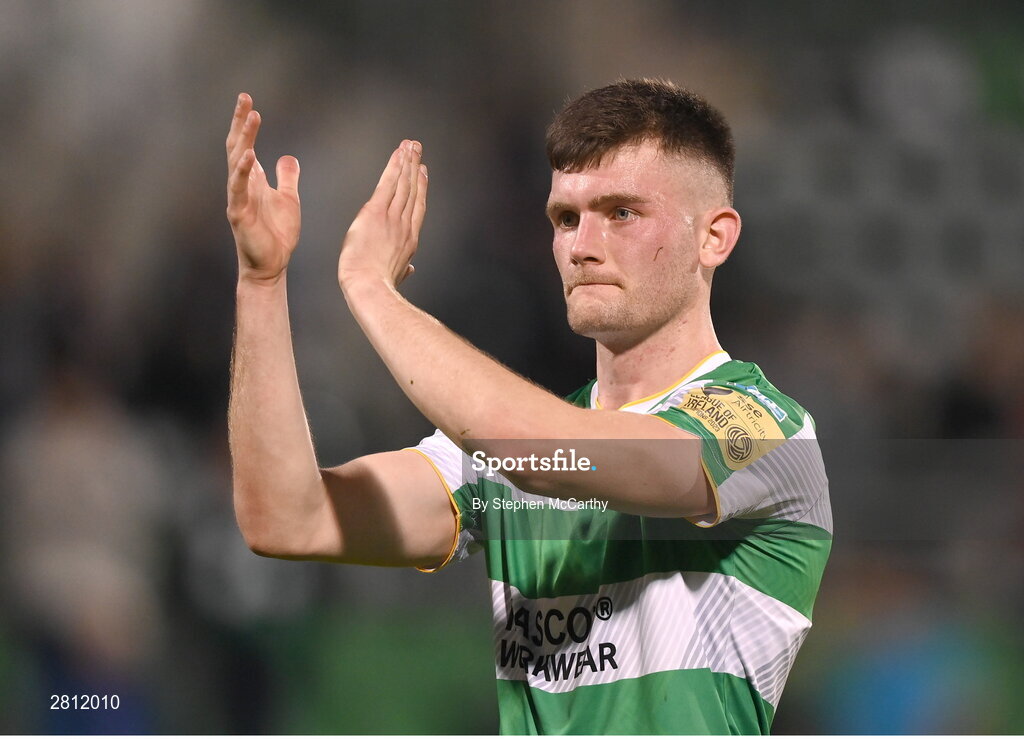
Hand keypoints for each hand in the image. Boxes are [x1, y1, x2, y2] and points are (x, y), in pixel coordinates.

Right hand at [225, 93, 300, 284]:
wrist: (271, 265)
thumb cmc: (277, 234)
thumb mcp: (288, 199)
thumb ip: (287, 178)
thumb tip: (288, 157)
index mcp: (253, 180)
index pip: (246, 144)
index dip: (246, 124)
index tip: (248, 100)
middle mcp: (242, 185)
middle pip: (238, 146)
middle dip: (241, 122)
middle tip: (245, 98)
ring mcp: (238, 198)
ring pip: (237, 162)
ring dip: (245, 139)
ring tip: (251, 116)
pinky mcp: (239, 214)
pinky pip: (239, 189)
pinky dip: (243, 172)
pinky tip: (250, 156)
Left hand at [338, 140, 427, 291]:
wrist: (369, 286)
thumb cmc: (378, 286)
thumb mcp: (395, 278)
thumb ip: (403, 270)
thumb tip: (409, 270)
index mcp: (409, 241)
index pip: (416, 208)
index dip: (421, 188)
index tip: (422, 173)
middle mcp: (404, 225)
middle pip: (412, 190)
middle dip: (415, 168)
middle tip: (418, 150)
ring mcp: (391, 217)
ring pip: (402, 184)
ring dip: (406, 162)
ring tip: (410, 145)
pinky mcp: (375, 212)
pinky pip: (387, 184)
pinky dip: (394, 167)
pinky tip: (398, 154)